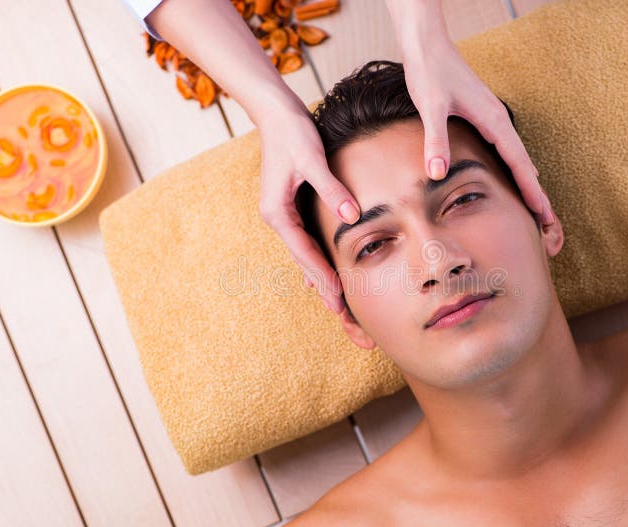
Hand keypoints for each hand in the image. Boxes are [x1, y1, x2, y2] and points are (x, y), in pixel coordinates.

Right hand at [257, 106, 359, 313]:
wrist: (275, 112)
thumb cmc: (292, 132)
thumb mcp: (312, 159)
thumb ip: (331, 188)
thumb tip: (352, 215)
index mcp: (278, 212)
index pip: (305, 253)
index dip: (322, 277)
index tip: (338, 300)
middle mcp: (277, 217)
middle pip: (302, 260)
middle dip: (321, 286)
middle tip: (340, 313)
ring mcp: (282, 213)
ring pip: (304, 253)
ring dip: (319, 276)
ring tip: (334, 301)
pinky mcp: (290, 206)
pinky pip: (305, 240)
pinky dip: (315, 258)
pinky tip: (321, 273)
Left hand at [400, 36, 553, 224]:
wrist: (427, 44)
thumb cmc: (429, 71)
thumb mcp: (431, 106)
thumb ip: (436, 139)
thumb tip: (437, 173)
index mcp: (492, 119)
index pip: (517, 162)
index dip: (529, 189)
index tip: (542, 212)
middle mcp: (497, 118)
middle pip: (523, 162)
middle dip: (535, 191)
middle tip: (547, 220)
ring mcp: (491, 115)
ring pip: (516, 154)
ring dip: (526, 179)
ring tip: (535, 204)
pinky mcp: (482, 113)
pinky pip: (505, 145)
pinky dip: (514, 164)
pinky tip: (513, 173)